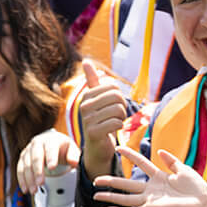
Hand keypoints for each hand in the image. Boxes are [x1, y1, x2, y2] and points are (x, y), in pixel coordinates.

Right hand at [16, 129, 79, 193]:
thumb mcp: (72, 149)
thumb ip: (74, 156)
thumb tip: (73, 162)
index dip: (51, 158)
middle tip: (41, 183)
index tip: (52, 168)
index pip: (50, 148)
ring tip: (34, 190)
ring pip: (26, 165)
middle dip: (38, 171)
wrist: (52, 143)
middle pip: (36, 157)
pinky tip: (25, 189)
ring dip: (29, 179)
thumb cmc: (63, 148)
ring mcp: (28, 150)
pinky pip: (20, 169)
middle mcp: (37, 143)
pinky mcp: (23, 158)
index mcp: (51, 140)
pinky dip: (22, 180)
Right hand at [78, 60, 128, 180]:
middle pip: (117, 97)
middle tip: (117, 116)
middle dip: (122, 107)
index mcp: (86, 96)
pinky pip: (116, 123)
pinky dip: (119, 126)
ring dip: (121, 118)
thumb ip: (92, 81)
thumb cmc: (101, 120)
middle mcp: (84, 106)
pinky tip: (112, 130)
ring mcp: (87, 120)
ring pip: (118, 110)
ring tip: (114, 122)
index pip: (114, 87)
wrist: (97, 145)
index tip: (114, 106)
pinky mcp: (93, 132)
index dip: (120, 97)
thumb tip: (85, 61)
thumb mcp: (97, 100)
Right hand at [95, 146, 206, 206]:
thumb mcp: (184, 169)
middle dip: (111, 181)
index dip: (130, 155)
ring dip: (110, 197)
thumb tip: (160, 150)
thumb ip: (171, 160)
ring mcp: (150, 200)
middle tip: (96, 179)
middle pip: (127, 184)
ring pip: (125, 198)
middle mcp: (152, 189)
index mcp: (159, 177)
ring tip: (95, 194)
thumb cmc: (196, 189)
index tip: (119, 148)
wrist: (202, 204)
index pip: (141, 164)